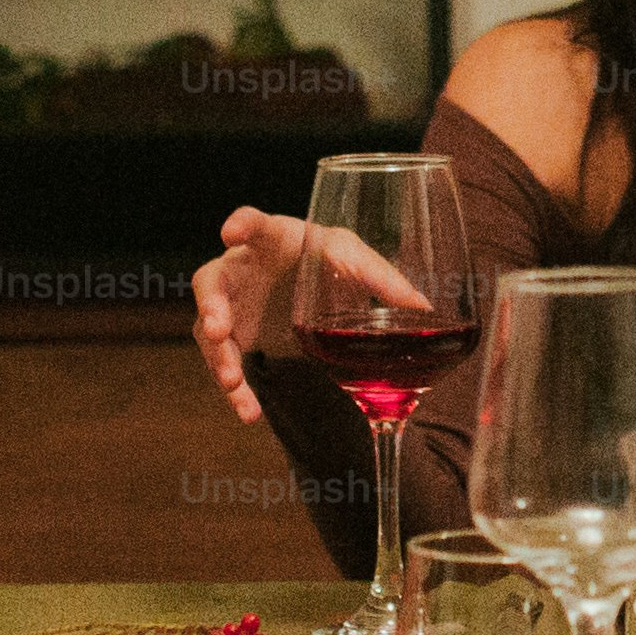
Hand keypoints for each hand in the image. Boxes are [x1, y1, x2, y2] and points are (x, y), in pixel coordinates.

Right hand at [191, 210, 429, 422]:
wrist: (307, 280)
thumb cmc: (325, 258)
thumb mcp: (355, 262)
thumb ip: (382, 281)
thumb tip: (426, 307)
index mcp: (273, 239)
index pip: (253, 223)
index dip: (241, 225)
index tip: (232, 232)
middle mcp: (242, 268)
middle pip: (211, 281)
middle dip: (211, 305)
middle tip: (217, 328)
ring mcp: (231, 303)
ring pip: (209, 329)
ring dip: (219, 357)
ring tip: (233, 382)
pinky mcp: (234, 336)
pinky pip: (226, 362)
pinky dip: (236, 389)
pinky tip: (249, 412)